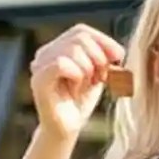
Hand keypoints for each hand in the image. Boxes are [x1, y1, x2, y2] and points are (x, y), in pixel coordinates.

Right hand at [29, 23, 125, 140]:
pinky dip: (77, 75)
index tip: (119, 56)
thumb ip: (104, 57)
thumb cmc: (81, 101)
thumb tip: (118, 50)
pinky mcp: (38, 80)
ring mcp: (39, 65)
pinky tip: (76, 89)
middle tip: (100, 78)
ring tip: (85, 85)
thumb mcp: (97, 74)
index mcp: (57, 47)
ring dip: (88, 69)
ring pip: (73, 49)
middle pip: (79, 38)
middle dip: (98, 57)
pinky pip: (62, 64)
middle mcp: (45, 52)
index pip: (81, 31)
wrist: (67, 128)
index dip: (103, 40)